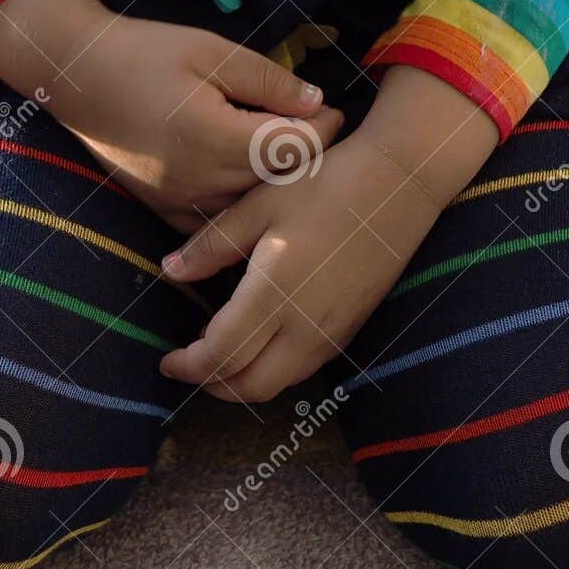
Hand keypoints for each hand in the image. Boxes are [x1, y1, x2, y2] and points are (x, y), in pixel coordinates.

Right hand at [0, 0, 342, 231]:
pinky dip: (240, 207)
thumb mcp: (210, 50)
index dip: (323, 128)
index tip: (331, 109)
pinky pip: (217, 222)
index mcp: (215, 137)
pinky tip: (250, 184)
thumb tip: (316, 101)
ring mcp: (180, 203)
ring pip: (250, 209)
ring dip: (275, 186)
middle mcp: (200, 181)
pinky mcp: (165, 210)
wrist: (76, 76)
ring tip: (290, 155)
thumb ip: (267, 79)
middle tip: (322, 130)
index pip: (293, 146)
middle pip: (277, 183)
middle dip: (306, 157)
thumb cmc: (144, 53)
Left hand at [157, 67, 498, 401]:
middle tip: (189, 367)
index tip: (167, 362)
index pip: (220, 355)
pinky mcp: (351, 328)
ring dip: (243, 382)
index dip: (188, 367)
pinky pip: (304, 368)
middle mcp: (304, 325)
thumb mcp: (259, 205)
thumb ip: (212, 245)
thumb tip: (170, 269)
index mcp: (274, 295)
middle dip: (213, 386)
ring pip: (279, 384)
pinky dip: (273, 370)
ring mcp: (332, 331)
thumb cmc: (326, 184)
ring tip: (219, 356)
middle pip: (250, 386)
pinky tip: (260, 343)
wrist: (401, 182)